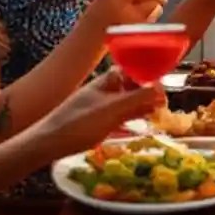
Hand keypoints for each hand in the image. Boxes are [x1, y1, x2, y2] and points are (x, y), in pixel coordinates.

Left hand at [32, 68, 167, 158]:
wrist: (49, 142)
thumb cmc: (79, 123)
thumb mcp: (111, 110)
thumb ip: (136, 99)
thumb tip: (160, 88)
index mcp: (107, 81)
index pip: (134, 71)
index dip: (150, 77)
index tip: (163, 89)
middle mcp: (107, 90)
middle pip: (133, 86)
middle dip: (149, 92)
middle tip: (164, 104)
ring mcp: (104, 105)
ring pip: (129, 101)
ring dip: (144, 105)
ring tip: (159, 112)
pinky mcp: (102, 121)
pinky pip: (123, 114)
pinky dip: (135, 115)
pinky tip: (144, 120)